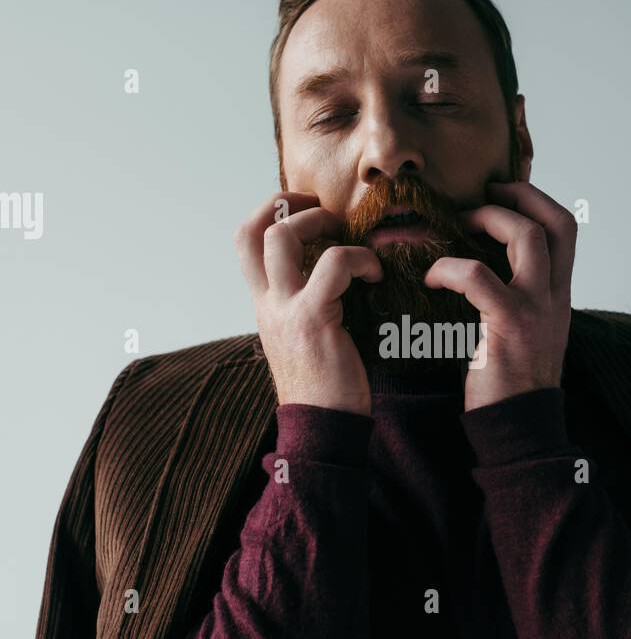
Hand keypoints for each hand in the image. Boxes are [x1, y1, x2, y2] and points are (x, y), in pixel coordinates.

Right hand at [235, 191, 382, 415]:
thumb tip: (338, 276)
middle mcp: (267, 305)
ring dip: (321, 223)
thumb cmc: (327, 388)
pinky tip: (377, 276)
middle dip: (291, 206)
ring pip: (281, 238)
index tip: (305, 210)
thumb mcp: (306, 339)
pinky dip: (360, 259)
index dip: (270, 212)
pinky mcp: (313, 320)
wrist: (325, 431)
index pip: (244, 242)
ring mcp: (285, 311)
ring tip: (352, 240)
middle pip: (253, 231)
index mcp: (265, 307)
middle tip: (330, 216)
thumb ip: (308, 306)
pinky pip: (334, 264)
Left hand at [422, 180, 576, 411]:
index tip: (503, 193)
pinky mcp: (511, 325)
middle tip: (481, 196)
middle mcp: (556, 297)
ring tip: (460, 225)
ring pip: (528, 238)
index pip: (565, 231)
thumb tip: (483, 272)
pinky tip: (430, 277)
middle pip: (556, 224)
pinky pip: (479, 278)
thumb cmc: (508, 384)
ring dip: (490, 220)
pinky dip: (451, 268)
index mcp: (558, 296)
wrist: (517, 428)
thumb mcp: (525, 333)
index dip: (536, 202)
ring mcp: (538, 309)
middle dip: (519, 197)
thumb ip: (515, 299)